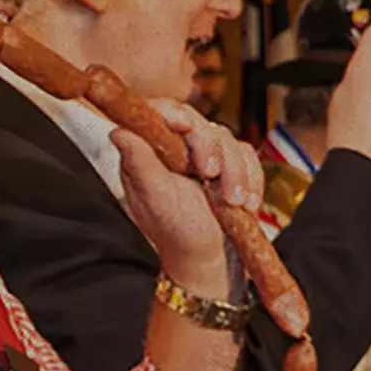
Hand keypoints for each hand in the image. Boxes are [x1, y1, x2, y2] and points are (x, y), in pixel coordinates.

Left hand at [113, 103, 256, 297]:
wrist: (206, 257)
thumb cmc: (176, 232)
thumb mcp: (155, 200)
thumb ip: (139, 164)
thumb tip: (118, 131)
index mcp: (153, 150)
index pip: (162, 113)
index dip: (174, 113)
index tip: (185, 126)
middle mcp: (179, 147)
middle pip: (201, 123)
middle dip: (212, 150)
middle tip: (212, 177)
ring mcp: (208, 155)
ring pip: (229, 140)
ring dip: (236, 172)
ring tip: (234, 202)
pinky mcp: (233, 165)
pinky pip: (249, 156)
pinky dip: (252, 179)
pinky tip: (247, 202)